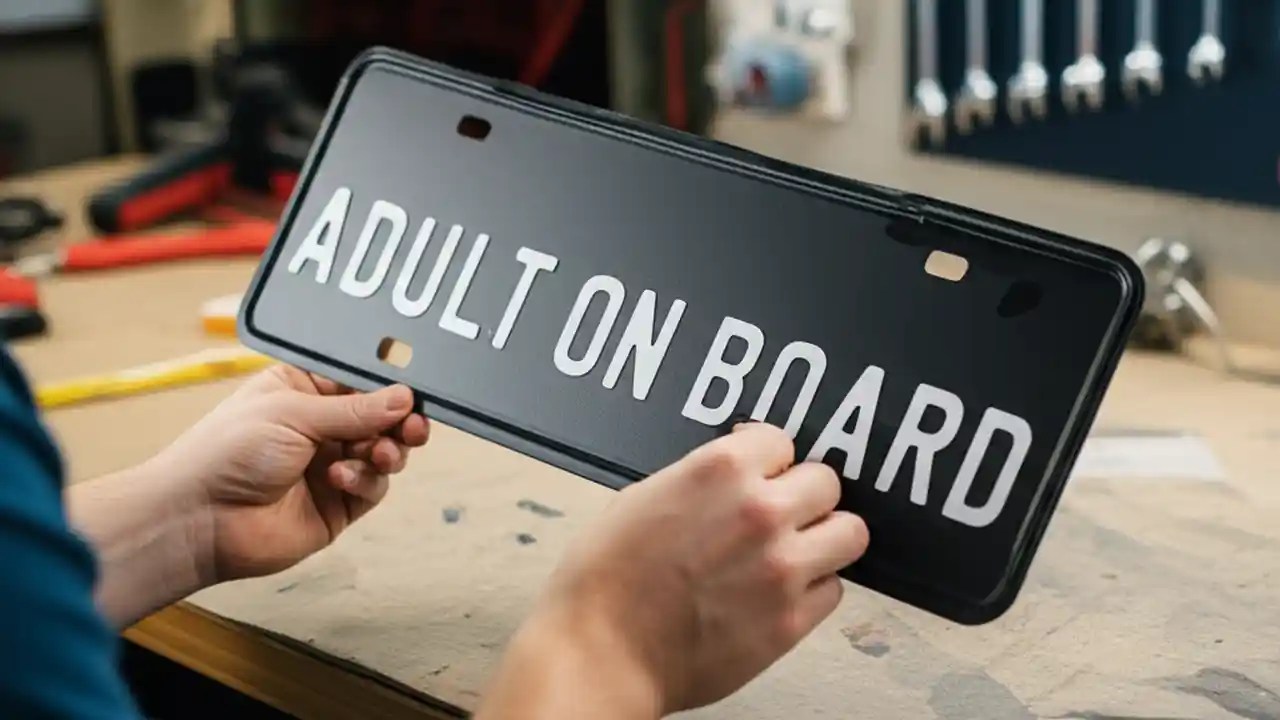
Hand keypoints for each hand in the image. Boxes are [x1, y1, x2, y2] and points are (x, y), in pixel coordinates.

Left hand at [152, 364, 429, 584]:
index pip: (360, 380)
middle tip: (414, 425)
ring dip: (388, 451)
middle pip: (381, 417)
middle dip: (400, 420)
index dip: (389, 384)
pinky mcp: (339, 503)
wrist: (200, 519)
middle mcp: (321, 426)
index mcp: (304, 390)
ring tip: (378, 453)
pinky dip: (365, 480)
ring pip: (384, 452)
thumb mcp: (293, 414)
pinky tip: (339, 479)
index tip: (414, 387)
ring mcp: (332, 465)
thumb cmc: (229, 452)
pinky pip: (372, 487)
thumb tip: (405, 397)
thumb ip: (355, 409)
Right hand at [478, 423, 868, 717]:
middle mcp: (761, 511)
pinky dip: (814, 589)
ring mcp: (783, 567)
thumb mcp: (642, 498)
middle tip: (782, 513)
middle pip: (826, 482)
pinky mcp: (792, 620)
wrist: (601, 652)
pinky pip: (834, 590)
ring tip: (797, 550)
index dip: (768, 461)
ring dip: (824, 538)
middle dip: (803, 495)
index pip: (782, 441)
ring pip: (849, 533)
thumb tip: (733, 478)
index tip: (761, 474)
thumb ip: (700, 481)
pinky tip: (780, 593)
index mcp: (720, 470)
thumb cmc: (605, 581)